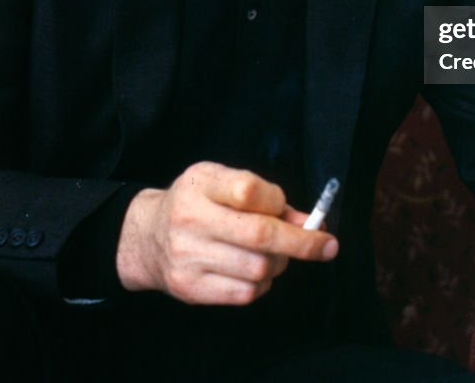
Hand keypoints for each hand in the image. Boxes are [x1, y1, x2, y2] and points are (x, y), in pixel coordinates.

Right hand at [115, 161, 338, 303]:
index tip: (296, 211)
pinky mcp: (190, 288)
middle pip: (260, 235)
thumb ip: (264, 195)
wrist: (147, 236)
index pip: (249, 191)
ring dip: (279, 263)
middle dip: (303, 243)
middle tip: (327, 246)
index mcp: (201, 184)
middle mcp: (190, 219)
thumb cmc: (196, 202)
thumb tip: (308, 221)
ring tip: (273, 253)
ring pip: (258, 268)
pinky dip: (262, 283)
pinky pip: (245, 293)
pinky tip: (254, 270)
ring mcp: (188, 256)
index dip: (280, 202)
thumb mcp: (222, 181)